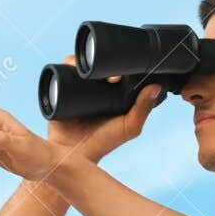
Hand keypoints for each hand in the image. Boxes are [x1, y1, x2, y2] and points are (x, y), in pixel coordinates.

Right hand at [46, 55, 165, 162]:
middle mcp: (93, 84)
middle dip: (100, 61)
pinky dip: (65, 66)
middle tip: (109, 77)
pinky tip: (72, 70)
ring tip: (90, 76)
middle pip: (96, 61)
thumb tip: (155, 86)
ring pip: (78, 63)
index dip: (120, 64)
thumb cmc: (104, 142)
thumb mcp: (129, 127)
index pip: (115, 67)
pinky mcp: (59, 88)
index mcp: (111, 89)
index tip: (121, 75)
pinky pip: (61, 71)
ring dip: (82, 62)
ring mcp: (76, 85)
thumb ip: (143, 109)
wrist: (73, 154)